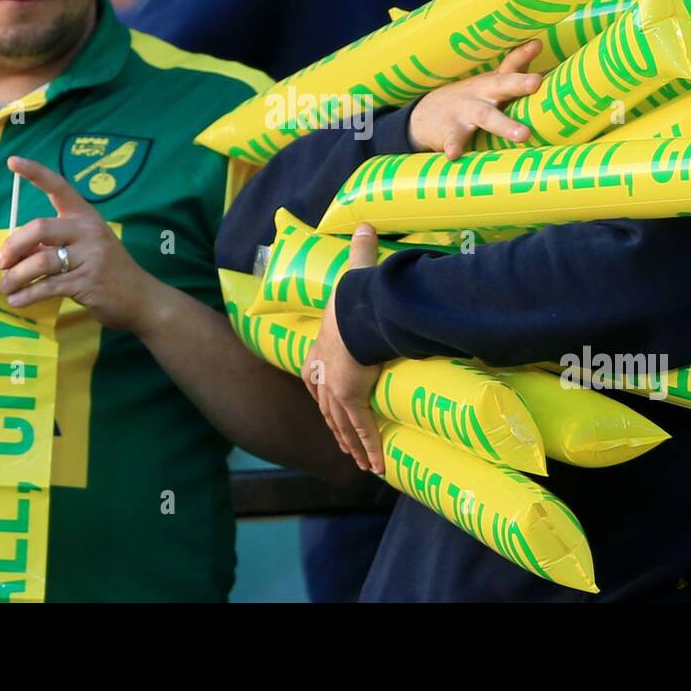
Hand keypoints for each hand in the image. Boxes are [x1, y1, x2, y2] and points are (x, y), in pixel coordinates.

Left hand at [0, 156, 156, 332]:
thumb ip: (52, 244)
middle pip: (40, 228)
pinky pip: (47, 286)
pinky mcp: (87, 282)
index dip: (35, 173)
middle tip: (1, 263)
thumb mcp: (84, 248)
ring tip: (6, 287)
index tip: (12, 161)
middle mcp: (88, 231)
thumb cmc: (106, 270)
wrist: (139, 297)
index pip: (60, 187)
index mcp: (85, 216)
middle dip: (13, 246)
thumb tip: (13, 252)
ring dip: (16, 277)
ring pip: (41, 261)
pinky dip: (26, 295)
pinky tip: (17, 300)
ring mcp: (90, 257)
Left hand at [301, 224, 383, 473]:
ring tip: (360, 463)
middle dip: (335, 426)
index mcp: (319, 349)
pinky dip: (369, 448)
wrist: (355, 315)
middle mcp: (322, 374)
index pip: (315, 376)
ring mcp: (334, 390)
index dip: (321, 391)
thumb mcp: (355, 272)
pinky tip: (376, 466)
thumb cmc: (352, 296)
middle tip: (343, 443)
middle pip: (326, 407)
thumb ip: (360, 250)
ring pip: (341, 425)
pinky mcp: (351, 401)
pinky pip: (363, 430)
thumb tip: (364, 224)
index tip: (327, 400)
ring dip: (352, 444)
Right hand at [408, 39, 543, 157]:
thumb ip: (513, 67)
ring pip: (485, 116)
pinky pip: (452, 140)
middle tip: (536, 82)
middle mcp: (480, 94)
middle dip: (518, 83)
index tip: (537, 45)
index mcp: (492, 83)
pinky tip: (454, 154)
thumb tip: (538, 44)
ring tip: (523, 134)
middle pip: (501, 86)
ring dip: (504, 124)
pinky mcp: (448, 132)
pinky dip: (452, 146)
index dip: (523, 55)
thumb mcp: (489, 82)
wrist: (423, 116)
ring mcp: (463, 113)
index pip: (509, 65)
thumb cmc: (469, 99)